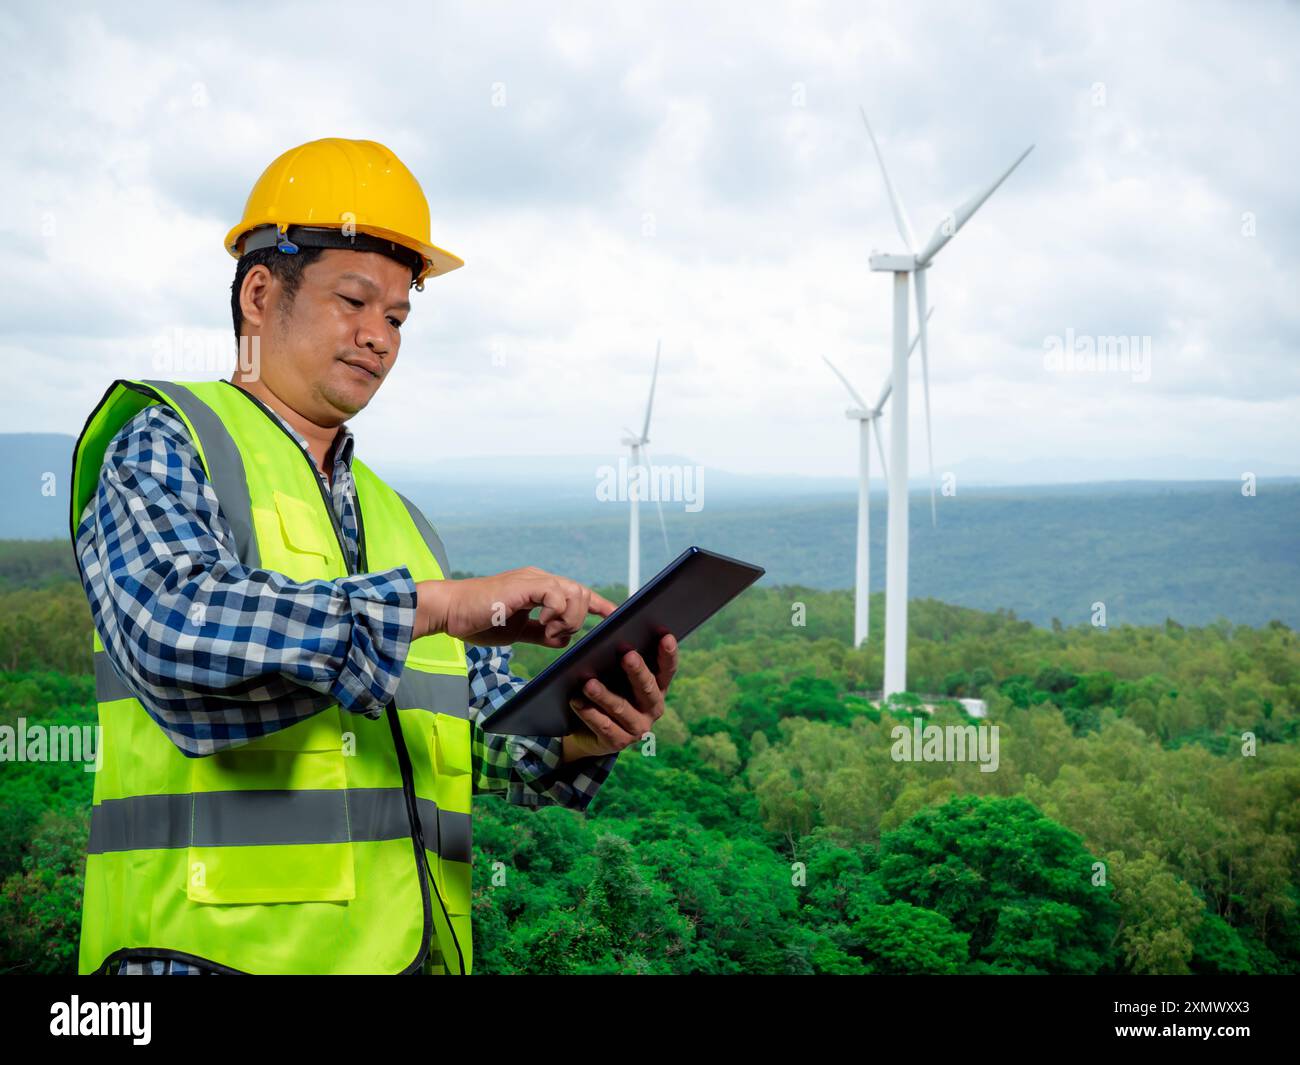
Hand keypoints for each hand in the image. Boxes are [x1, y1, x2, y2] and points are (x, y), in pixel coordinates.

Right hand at [416, 567, 615, 647]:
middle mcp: (540, 579)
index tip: (614, 617)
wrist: (449, 611)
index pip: (577, 593)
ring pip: (575, 593)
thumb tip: (563, 639)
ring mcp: (533, 580)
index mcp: (539, 588)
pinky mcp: (524, 585)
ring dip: (568, 619)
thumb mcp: (517, 631)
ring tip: (547, 633)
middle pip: (582, 592)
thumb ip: (540, 633)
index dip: (598, 605)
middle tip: (555, 636)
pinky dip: (556, 614)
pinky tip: (542, 625)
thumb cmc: (477, 619)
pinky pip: (557, 596)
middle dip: (579, 619)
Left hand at [562, 634, 678, 759]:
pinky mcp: (618, 743)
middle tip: (627, 655)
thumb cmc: (609, 691)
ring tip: (589, 683)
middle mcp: (653, 709)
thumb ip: (623, 657)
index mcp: (658, 688)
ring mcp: (637, 728)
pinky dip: (589, 713)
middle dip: (637, 671)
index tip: (666, 636)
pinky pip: (603, 727)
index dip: (668, 654)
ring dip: (604, 695)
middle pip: (647, 688)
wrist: (590, 732)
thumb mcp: (617, 674)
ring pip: (621, 709)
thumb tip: (615, 626)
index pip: (668, 670)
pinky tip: (576, 701)